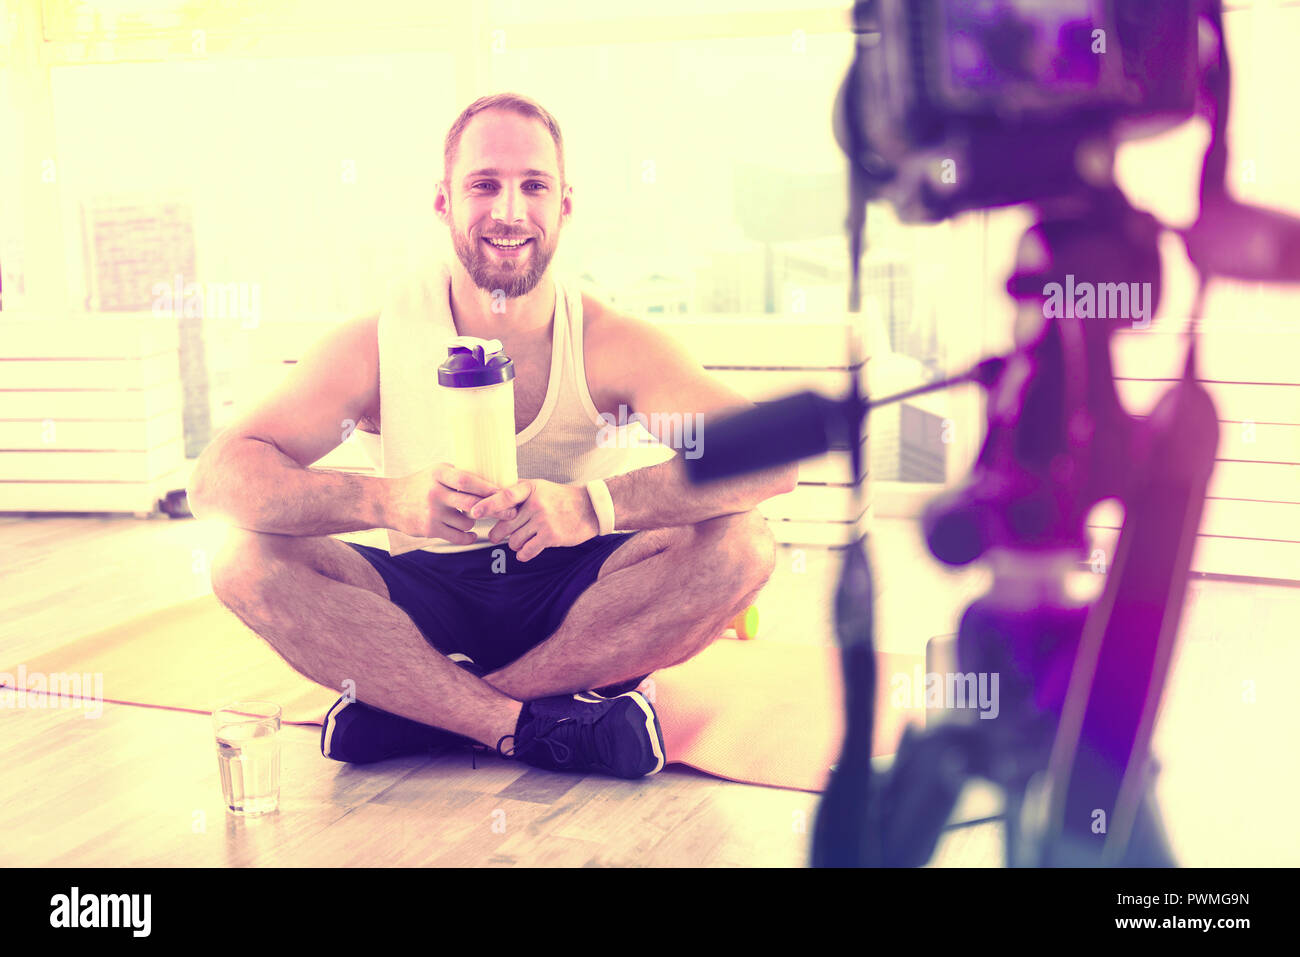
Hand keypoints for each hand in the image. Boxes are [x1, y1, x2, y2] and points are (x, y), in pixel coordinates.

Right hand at [381, 463, 518, 544]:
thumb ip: (457, 475)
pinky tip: (470, 533)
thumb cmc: (417, 486)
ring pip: (467, 521)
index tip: (506, 492)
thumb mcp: (434, 473)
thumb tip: (491, 479)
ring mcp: (432, 512)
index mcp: (438, 474)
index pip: (468, 480)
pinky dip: (468, 536)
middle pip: (472, 502)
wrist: (387, 502)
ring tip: (471, 517)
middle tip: (510, 513)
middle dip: (495, 509)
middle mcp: (435, 492)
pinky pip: (457, 536)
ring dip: (474, 521)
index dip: (488, 487)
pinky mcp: (429, 529)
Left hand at [470, 478, 599, 560]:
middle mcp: (536, 504)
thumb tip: (492, 495)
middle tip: (495, 536)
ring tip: (519, 541)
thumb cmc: (561, 498)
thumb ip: (519, 490)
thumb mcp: (540, 486)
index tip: (474, 511)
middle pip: (505, 525)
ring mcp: (544, 521)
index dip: (488, 505)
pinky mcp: (551, 537)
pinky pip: (527, 551)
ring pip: (514, 540)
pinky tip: (524, 552)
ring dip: (513, 544)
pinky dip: (523, 554)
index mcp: (531, 489)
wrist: (589, 508)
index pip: (505, 496)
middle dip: (497, 534)